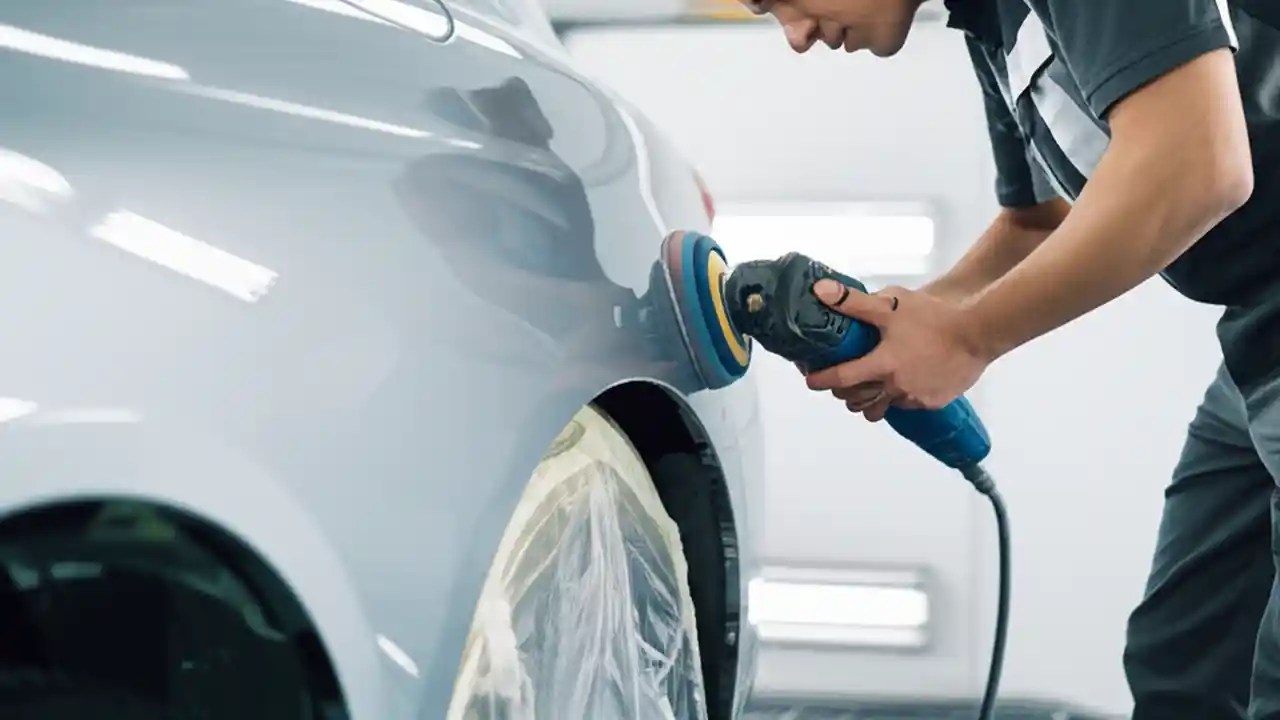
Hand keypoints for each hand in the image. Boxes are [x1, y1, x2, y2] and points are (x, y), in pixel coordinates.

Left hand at [802, 279, 992, 421]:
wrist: (978, 332)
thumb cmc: (934, 316)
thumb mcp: (891, 305)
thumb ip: (853, 302)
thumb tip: (820, 290)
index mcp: (882, 363)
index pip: (840, 378)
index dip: (820, 380)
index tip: (810, 380)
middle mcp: (894, 386)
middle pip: (856, 401)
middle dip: (843, 392)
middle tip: (841, 380)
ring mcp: (913, 398)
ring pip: (880, 408)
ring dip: (869, 400)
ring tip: (868, 386)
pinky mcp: (932, 403)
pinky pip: (905, 406)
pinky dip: (897, 397)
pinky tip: (901, 381)